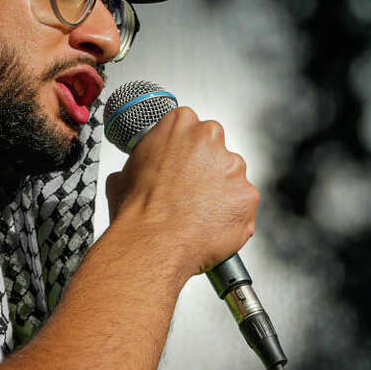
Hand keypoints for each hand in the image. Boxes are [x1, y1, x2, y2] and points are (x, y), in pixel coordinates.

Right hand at [102, 104, 256, 276]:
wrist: (153, 244)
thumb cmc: (138, 211)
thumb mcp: (122, 175)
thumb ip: (142, 164)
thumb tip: (136, 174)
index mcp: (180, 124)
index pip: (189, 127)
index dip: (184, 150)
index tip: (180, 164)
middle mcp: (210, 138)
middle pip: (215, 149)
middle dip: (205, 168)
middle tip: (187, 192)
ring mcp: (233, 167)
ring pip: (231, 177)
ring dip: (219, 192)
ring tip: (197, 213)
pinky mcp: (248, 195)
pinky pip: (242, 204)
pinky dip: (231, 215)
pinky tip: (210, 225)